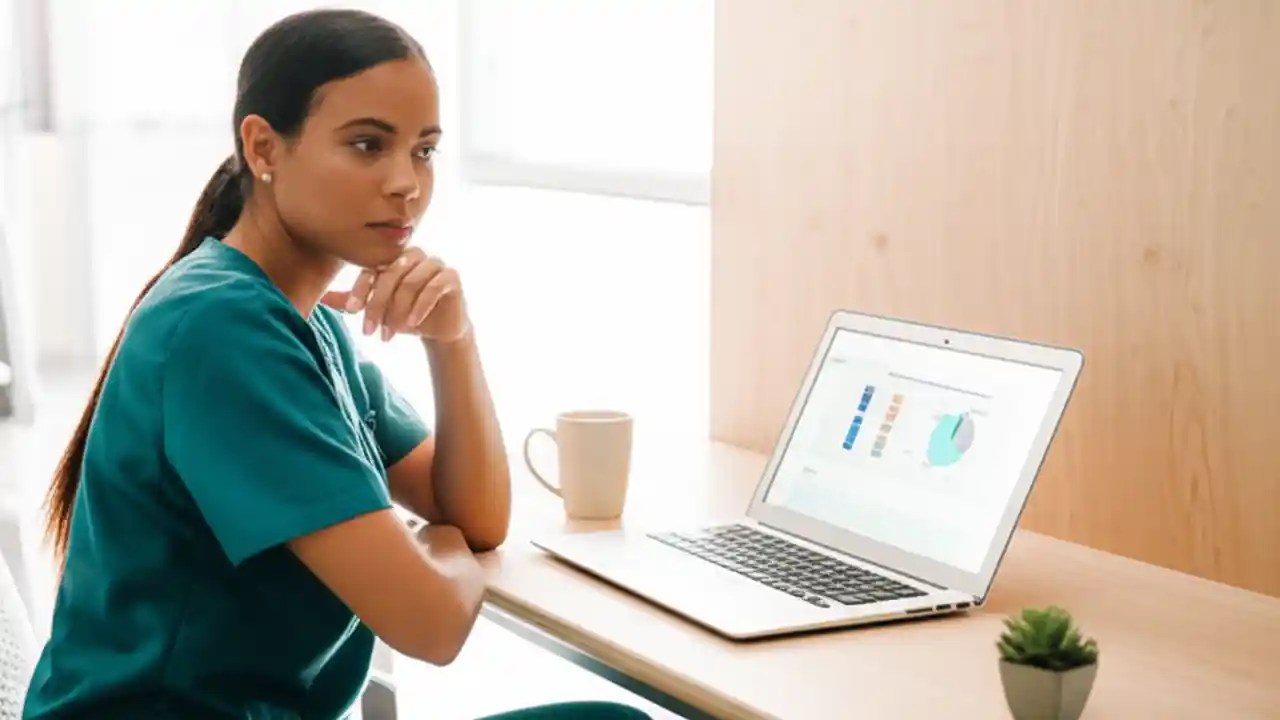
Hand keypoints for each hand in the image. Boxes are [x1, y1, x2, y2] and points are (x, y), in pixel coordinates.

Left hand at [323, 247, 470, 343]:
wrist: (439, 329)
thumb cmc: (405, 314)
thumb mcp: (376, 309)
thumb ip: (351, 301)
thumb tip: (320, 299)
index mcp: (392, 258)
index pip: (372, 268)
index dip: (361, 290)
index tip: (352, 312)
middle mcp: (414, 255)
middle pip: (390, 275)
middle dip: (377, 305)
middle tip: (369, 331)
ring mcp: (434, 263)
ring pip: (410, 283)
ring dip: (397, 311)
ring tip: (389, 333)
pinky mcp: (451, 276)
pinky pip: (433, 287)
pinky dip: (420, 307)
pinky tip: (411, 325)